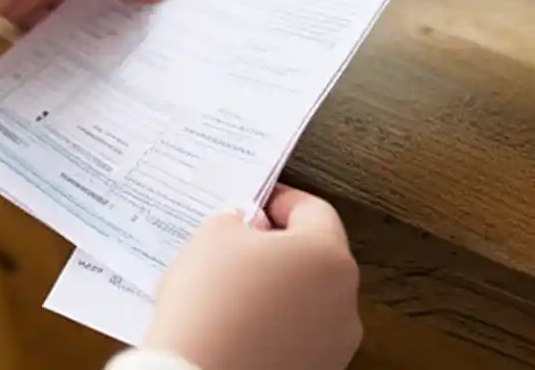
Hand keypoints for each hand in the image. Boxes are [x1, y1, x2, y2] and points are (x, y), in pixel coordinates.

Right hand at [144, 185, 362, 369]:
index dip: (278, 199)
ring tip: (231, 291)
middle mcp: (344, 298)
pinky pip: (299, 333)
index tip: (253, 203)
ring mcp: (336, 341)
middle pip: (314, 255)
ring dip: (278, 288)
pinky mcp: (318, 369)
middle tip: (235, 245)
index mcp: (326, 255)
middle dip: (277, 246)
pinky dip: (275, 324)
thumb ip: (236, 219)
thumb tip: (247, 226)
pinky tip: (237, 324)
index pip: (312, 209)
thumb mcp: (211, 236)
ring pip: (308, 298)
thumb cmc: (208, 304)